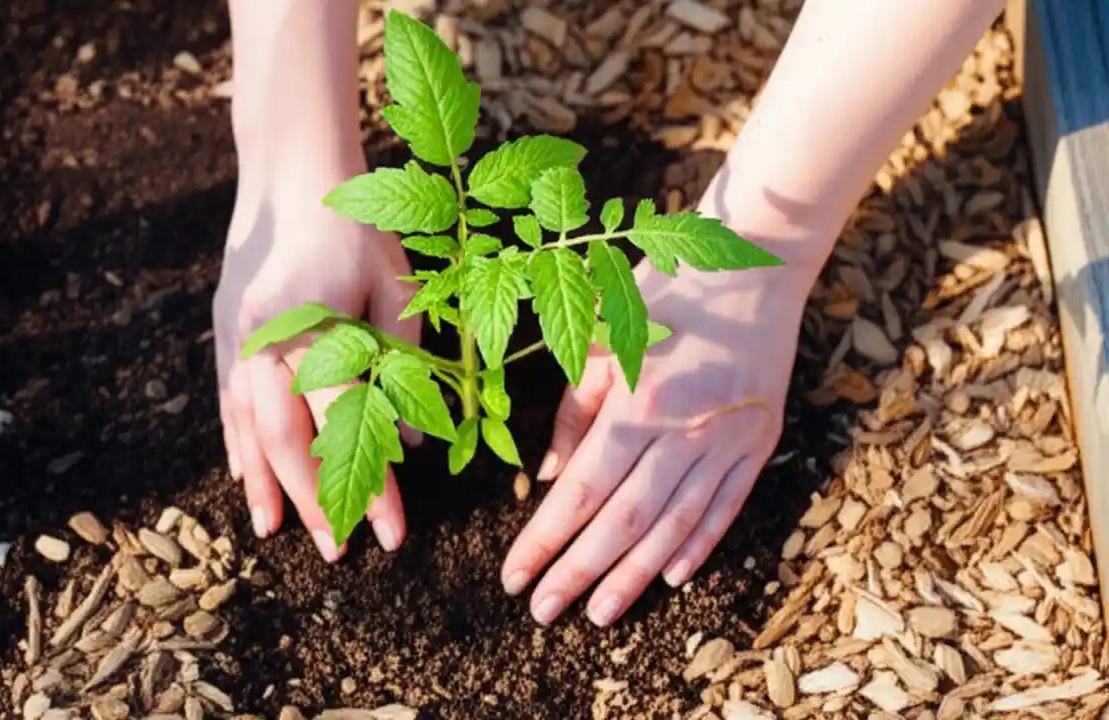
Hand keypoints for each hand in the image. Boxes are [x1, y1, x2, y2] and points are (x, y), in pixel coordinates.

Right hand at [212, 158, 419, 560]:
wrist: (288, 173)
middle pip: (283, 439)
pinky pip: (228, 402)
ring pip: (246, 428)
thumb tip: (405, 440)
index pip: (344, 425)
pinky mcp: (225, 332)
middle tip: (336, 548)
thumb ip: (403, 361)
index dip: (368, 482)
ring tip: (274, 532)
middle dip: (310, 499)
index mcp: (311, 327)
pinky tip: (243, 476)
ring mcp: (236, 339)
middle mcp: (264, 341)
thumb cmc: (354, 226)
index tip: (391, 533)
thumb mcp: (395, 286)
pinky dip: (236, 444)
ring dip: (262, 482)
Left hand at [500, 253, 812, 626]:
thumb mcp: (603, 335)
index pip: (582, 490)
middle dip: (579, 573)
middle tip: (543, 615)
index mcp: (638, 403)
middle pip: (624, 521)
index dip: (545, 540)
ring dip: (635, 576)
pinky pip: (728, 506)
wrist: (756, 259)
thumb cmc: (664, 290)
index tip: (514, 578)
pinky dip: (700, 545)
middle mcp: (685, 431)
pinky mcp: (760, 441)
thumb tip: (552, 478)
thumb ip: (575, 409)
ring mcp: (728, 441)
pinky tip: (673, 578)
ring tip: (600, 615)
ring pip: (676, 526)